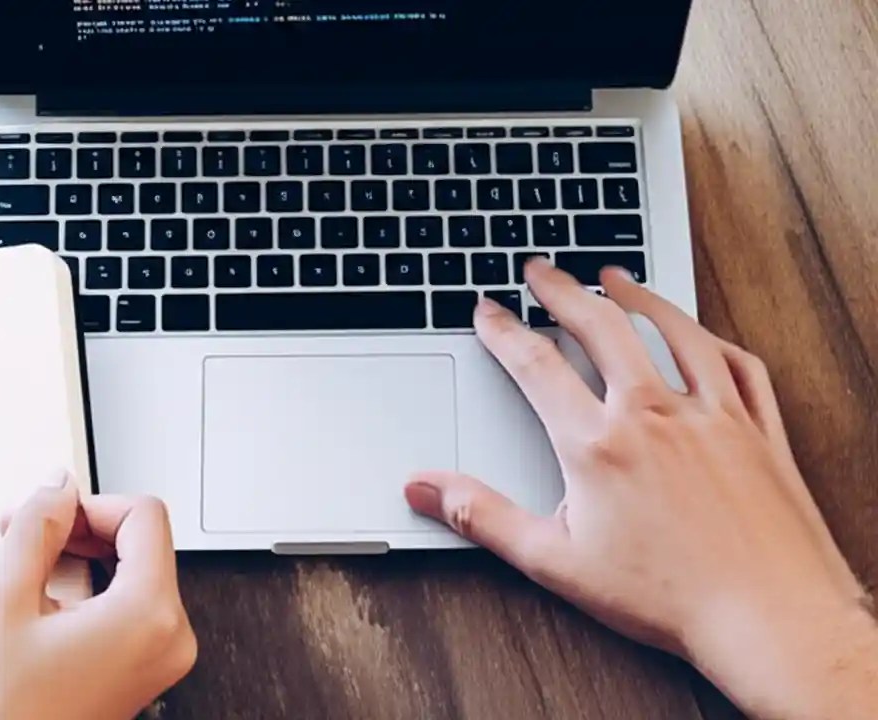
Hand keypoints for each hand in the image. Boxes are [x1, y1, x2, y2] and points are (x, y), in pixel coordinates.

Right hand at [0, 478, 196, 719]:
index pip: (145, 515)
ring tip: (25, 564)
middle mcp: (171, 635)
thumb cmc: (2, 714)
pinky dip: (90, 587)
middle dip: (81, 528)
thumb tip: (58, 486)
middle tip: (24, 531)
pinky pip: (131, 601)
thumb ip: (35, 528)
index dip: (92, 503)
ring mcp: (163, 655)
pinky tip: (45, 595)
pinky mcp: (148, 666)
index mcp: (150, 615)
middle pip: (143, 541)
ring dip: (82, 555)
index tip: (48, 515)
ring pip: (135, 569)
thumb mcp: (3, 603)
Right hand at [405, 259, 876, 719]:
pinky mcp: (759, 430)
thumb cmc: (666, 598)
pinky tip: (698, 331)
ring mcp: (713, 415)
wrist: (771, 620)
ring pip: (674, 331)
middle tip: (542, 270)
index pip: (537, 366)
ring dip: (638, 296)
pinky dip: (711, 337)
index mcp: (598, 444)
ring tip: (614, 277)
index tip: (488, 310)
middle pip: (602, 327)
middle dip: (564, 290)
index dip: (504, 331)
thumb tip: (423, 488)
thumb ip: (482, 517)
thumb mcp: (554, 561)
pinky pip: (736, 364)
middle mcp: (654, 415)